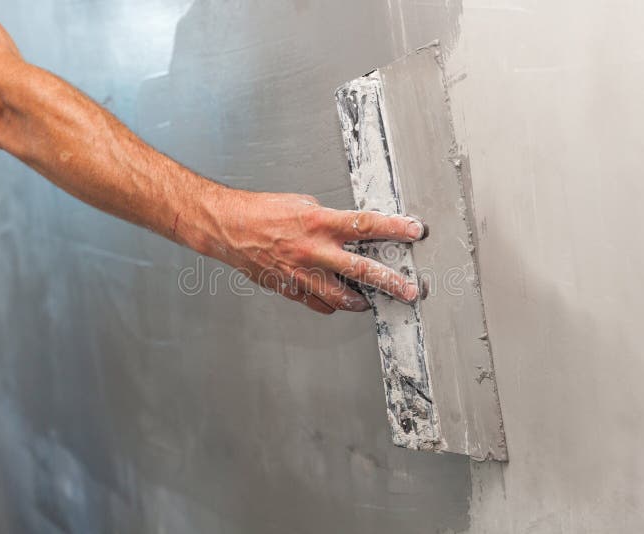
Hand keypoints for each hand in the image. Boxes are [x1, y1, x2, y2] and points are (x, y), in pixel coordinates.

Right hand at [187, 187, 425, 313]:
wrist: (228, 227)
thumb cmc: (262, 211)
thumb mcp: (303, 204)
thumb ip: (328, 220)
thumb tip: (350, 231)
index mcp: (318, 222)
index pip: (366, 225)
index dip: (395, 228)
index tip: (415, 231)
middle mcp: (313, 250)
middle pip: (361, 270)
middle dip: (390, 282)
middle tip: (408, 290)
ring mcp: (301, 273)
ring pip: (340, 297)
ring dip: (359, 301)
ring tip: (369, 300)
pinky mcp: (288, 288)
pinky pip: (317, 302)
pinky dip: (329, 302)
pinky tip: (334, 298)